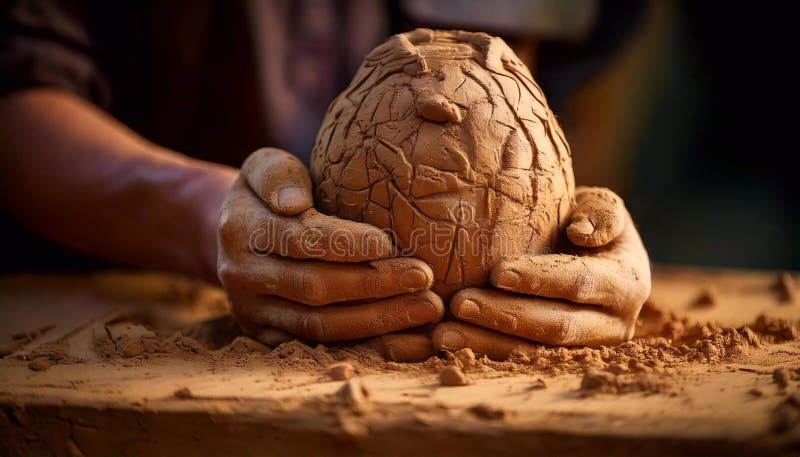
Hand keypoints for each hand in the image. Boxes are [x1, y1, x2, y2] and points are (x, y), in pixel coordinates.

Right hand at [218, 148, 443, 343]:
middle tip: (423, 277)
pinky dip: (367, 347)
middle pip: (314, 288)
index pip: (300, 240)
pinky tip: (408, 339)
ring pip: (320, 326)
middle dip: (373, 284)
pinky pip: (322, 348)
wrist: (235, 231)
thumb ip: (278, 174)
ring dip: (378, 321)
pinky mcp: (268, 337)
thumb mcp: (265, 167)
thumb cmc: (270, 191)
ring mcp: (253, 312)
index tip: (388, 244)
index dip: (344, 244)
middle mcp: (241, 276)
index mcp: (240, 229)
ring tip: (426, 308)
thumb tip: (293, 203)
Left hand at [432, 187, 650, 356]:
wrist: (589, 254)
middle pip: (557, 327)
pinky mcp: (557, 360)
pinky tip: (446, 345)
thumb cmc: (587, 221)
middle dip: (506, 317)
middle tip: (459, 303)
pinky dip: (480, 353)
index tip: (497, 273)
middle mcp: (613, 323)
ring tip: (442, 335)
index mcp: (627, 282)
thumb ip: (601, 213)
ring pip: (534, 353)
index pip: (580, 282)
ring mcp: (585, 348)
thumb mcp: (601, 207)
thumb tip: (582, 232)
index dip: (541, 279)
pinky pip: (517, 362)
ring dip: (486, 344)